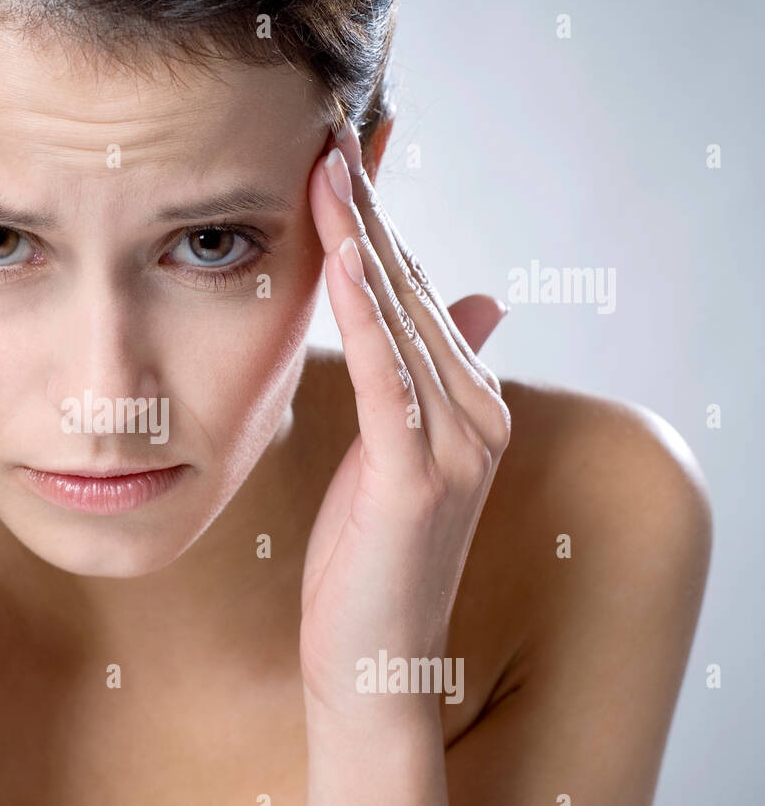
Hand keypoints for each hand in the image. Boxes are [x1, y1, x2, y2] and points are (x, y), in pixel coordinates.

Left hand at [299, 123, 511, 723]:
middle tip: (331, 140)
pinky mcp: (418, 477)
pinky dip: (366, 317)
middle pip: (414, 293)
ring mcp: (456, 446)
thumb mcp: (394, 460)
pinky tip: (342, 262)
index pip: (419, 296)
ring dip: (364, 243)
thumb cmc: (366, 563)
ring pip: (404, 322)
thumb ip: (424, 381)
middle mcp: (477, 415)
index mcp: (468, 405)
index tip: (340, 165)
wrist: (372, 665)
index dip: (380, 228)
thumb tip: (475, 302)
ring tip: (329, 173)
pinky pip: (388, 378)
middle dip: (370, 215)